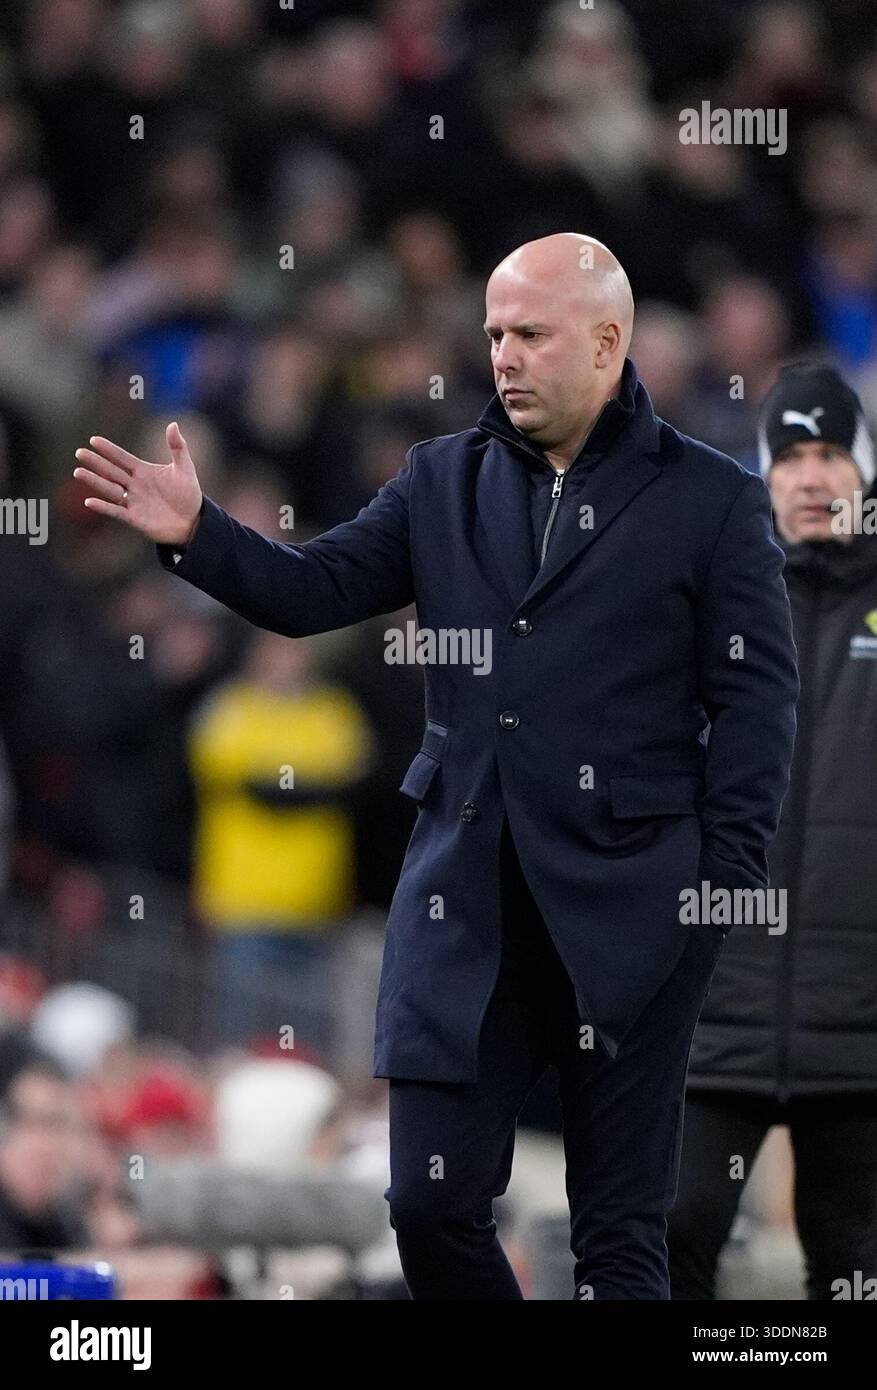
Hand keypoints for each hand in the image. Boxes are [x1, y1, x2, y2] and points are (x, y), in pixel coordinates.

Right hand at [73, 421, 202, 545]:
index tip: (94, 440)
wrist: (193, 521)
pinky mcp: (134, 518)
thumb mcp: (185, 468)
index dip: (109, 449)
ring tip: (78, 472)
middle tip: (80, 452)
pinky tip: (89, 501)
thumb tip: (172, 424)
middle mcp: (134, 485)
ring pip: (109, 489)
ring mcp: (133, 501)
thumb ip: (178, 447)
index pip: (122, 458)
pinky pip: (115, 511)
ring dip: (94, 481)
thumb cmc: (188, 494)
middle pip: (111, 471)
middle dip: (95, 462)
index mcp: (143, 471)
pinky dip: (103, 507)